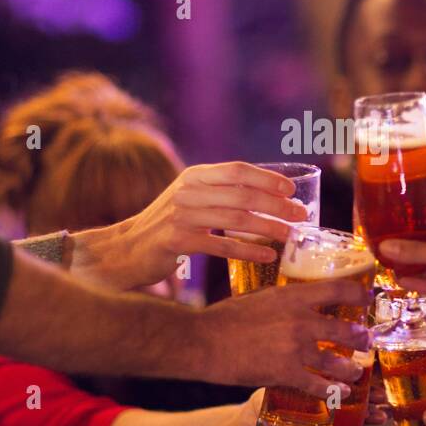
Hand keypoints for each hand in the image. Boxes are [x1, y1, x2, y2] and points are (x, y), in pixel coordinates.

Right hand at [73, 162, 309, 289]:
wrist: (125, 249)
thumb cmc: (167, 225)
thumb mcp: (190, 198)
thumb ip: (220, 192)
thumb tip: (267, 194)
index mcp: (195, 176)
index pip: (238, 170)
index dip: (267, 178)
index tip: (291, 190)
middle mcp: (188, 191)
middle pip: (242, 194)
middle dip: (276, 205)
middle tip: (301, 215)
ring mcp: (181, 215)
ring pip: (235, 219)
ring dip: (268, 227)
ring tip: (289, 235)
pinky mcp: (176, 241)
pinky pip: (220, 246)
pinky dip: (247, 251)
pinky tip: (267, 256)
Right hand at [197, 277, 370, 400]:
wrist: (204, 341)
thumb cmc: (226, 317)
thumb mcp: (260, 297)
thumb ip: (285, 300)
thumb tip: (302, 301)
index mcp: (293, 296)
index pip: (339, 289)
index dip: (359, 294)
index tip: (367, 298)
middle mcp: (300, 321)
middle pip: (345, 330)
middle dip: (361, 338)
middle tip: (365, 342)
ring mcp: (295, 349)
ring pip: (336, 362)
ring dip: (351, 369)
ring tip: (355, 371)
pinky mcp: (286, 373)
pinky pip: (317, 385)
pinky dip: (331, 391)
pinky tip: (338, 392)